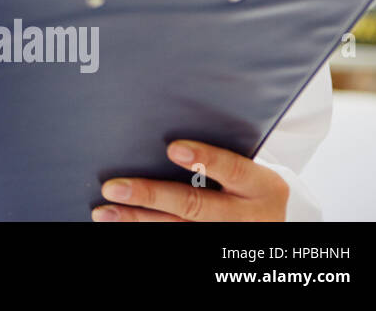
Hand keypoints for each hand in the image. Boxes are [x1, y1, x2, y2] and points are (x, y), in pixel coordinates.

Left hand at [92, 140, 289, 220]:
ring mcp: (226, 236)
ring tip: (104, 211)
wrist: (271, 223)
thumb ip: (218, 153)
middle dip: (151, 196)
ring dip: (137, 220)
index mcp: (261, 187)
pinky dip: (147, 231)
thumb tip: (164, 127)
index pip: (234, 170)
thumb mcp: (250, 167)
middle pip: (195, 207)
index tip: (173, 148)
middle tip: (114, 187)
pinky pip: (176, 239)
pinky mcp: (211, 248)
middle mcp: (246, 216)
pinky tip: (120, 223)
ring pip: (179, 230)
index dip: (206, 159)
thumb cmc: (247, 183)